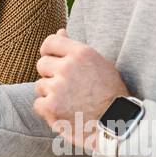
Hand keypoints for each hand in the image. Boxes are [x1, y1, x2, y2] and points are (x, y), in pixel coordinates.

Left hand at [33, 29, 130, 151]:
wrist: (117, 125)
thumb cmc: (110, 94)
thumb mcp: (99, 65)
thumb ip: (76, 49)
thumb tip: (60, 31)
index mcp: (81, 53)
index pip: (50, 42)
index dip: (48, 52)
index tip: (53, 61)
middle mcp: (67, 67)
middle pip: (42, 64)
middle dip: (51, 75)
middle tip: (67, 88)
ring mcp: (57, 87)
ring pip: (40, 85)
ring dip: (50, 94)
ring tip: (70, 102)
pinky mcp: (51, 107)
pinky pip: (38, 104)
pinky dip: (48, 110)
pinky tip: (65, 113)